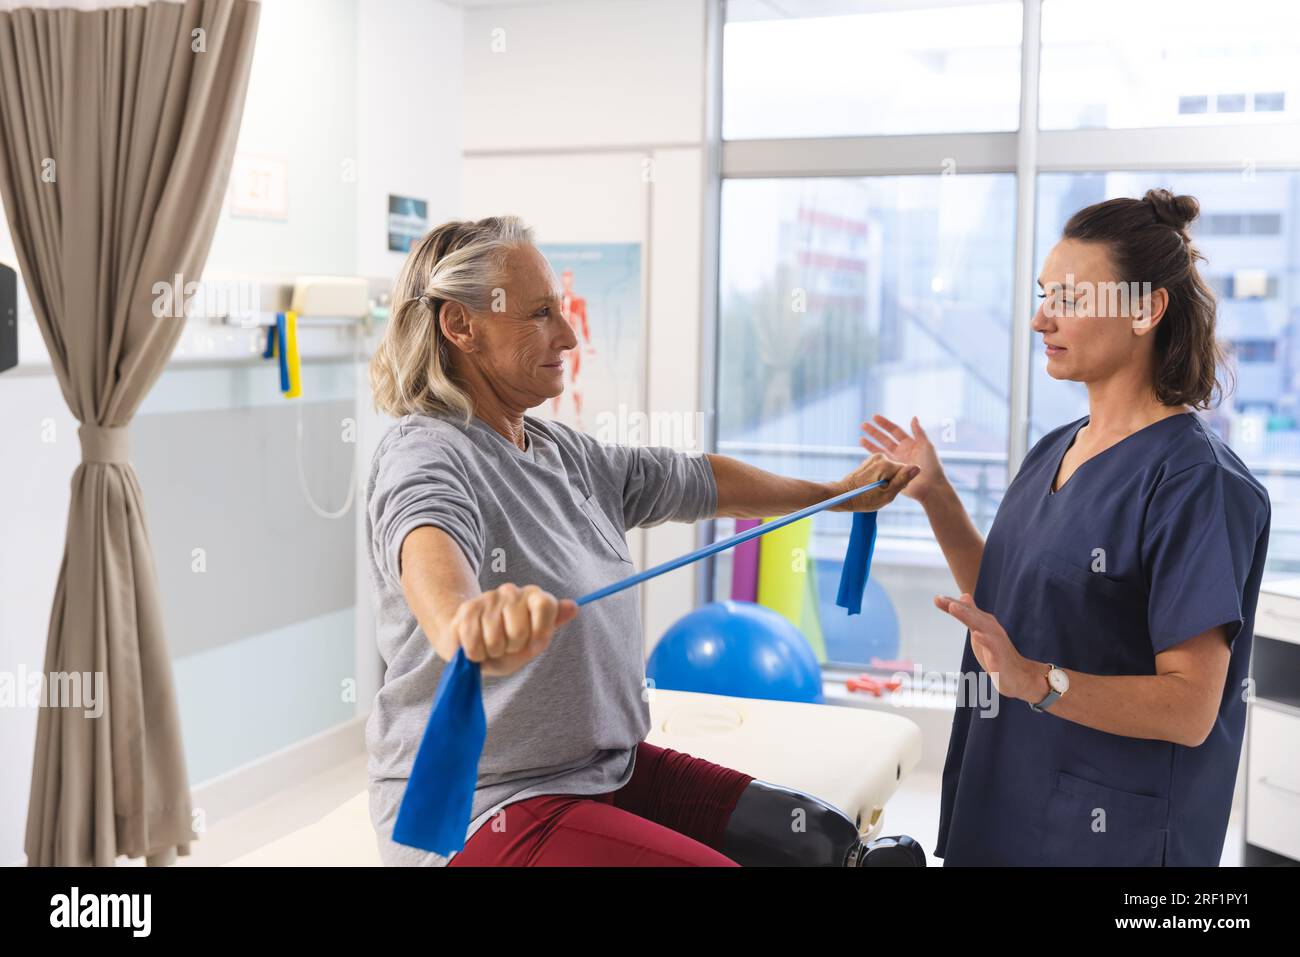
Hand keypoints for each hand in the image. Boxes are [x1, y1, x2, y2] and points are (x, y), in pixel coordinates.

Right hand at [446, 583, 577, 676]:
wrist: (473, 645)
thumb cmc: (508, 646)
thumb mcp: (533, 643)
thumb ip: (551, 626)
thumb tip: (573, 607)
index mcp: (534, 597)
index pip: (546, 606)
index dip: (541, 633)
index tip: (534, 645)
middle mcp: (512, 591)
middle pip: (520, 631)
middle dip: (513, 648)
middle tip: (507, 645)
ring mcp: (488, 598)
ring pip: (495, 640)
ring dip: (493, 652)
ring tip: (491, 646)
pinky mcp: (467, 610)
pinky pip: (474, 643)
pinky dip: (475, 654)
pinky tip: (476, 647)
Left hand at [826, 453, 919, 511]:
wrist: (842, 495)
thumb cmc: (863, 499)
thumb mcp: (887, 494)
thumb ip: (903, 480)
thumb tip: (917, 467)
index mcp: (886, 463)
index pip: (906, 471)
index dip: (900, 484)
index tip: (889, 491)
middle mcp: (880, 457)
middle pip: (897, 470)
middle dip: (892, 482)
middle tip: (880, 492)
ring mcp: (873, 458)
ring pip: (890, 470)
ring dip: (886, 481)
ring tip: (874, 489)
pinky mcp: (869, 461)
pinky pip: (882, 470)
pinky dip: (879, 478)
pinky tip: (871, 485)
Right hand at [860, 415, 947, 504]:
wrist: (930, 486)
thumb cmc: (932, 465)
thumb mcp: (926, 445)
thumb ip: (919, 432)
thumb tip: (913, 417)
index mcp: (910, 444)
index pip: (894, 431)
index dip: (884, 424)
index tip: (874, 417)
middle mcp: (901, 452)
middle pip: (884, 439)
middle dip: (874, 432)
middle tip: (863, 425)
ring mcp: (895, 462)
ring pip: (880, 451)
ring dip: (870, 445)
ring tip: (860, 438)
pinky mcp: (891, 473)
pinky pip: (879, 464)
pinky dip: (872, 459)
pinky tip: (865, 455)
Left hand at [932, 593, 1041, 701]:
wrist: (1018, 675)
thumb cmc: (995, 652)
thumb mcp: (979, 631)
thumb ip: (970, 614)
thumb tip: (964, 595)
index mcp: (984, 623)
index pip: (966, 611)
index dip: (951, 604)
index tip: (936, 598)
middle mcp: (990, 628)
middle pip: (971, 615)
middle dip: (956, 606)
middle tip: (939, 598)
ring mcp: (995, 642)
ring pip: (980, 626)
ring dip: (967, 616)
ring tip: (953, 608)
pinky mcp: (1000, 657)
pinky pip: (992, 647)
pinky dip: (985, 640)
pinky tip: (977, 635)